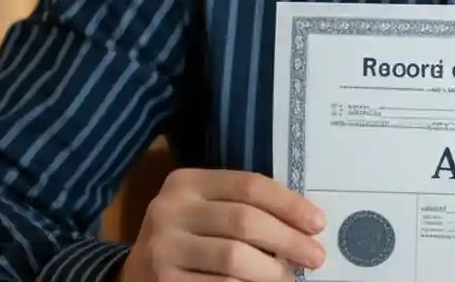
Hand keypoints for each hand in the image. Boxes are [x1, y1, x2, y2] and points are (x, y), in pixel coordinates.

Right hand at [120, 169, 325, 281]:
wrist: (137, 272)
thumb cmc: (186, 235)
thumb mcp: (205, 208)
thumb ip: (243, 206)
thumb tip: (304, 223)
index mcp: (187, 182)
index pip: (249, 185)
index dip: (289, 204)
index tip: (317, 223)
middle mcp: (171, 210)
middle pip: (244, 220)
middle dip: (288, 239)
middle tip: (315, 256)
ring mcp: (164, 248)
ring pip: (234, 257)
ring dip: (271, 270)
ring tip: (289, 277)